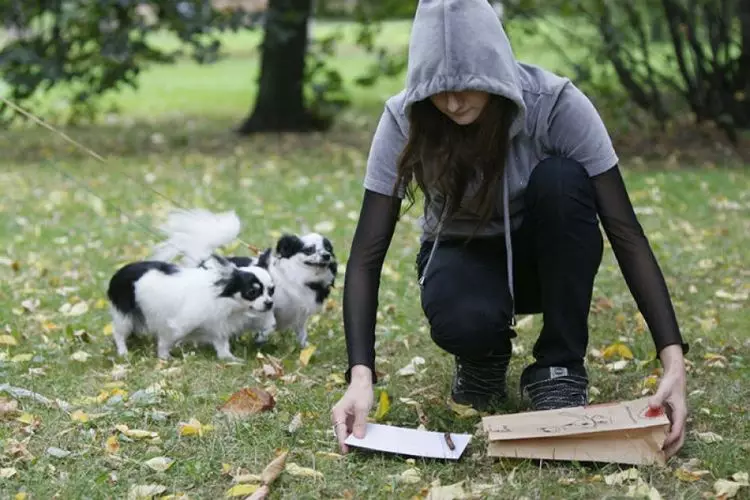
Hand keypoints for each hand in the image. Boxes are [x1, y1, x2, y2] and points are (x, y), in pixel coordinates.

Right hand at [331, 365, 373, 452]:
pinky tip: (364, 437)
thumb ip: (360, 423)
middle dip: (348, 441)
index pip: (339, 431)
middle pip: (341, 433)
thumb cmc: (361, 392)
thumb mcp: (362, 408)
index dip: (343, 442)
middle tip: (357, 450)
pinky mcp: (348, 419)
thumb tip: (358, 437)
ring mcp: (343, 418)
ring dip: (353, 438)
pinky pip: (351, 429)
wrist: (362, 383)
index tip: (346, 451)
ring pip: (346, 432)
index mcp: (338, 413)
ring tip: (362, 445)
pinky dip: (356, 433)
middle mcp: (338, 417)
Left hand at [649, 344, 687, 458]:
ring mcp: (677, 418)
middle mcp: (681, 418)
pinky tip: (656, 440)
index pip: (677, 431)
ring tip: (658, 455)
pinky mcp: (673, 417)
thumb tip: (651, 406)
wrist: (676, 376)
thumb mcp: (664, 389)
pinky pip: (671, 431)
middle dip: (671, 449)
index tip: (660, 446)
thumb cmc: (671, 383)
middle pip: (680, 438)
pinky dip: (666, 438)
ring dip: (669, 446)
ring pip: (677, 437)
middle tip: (660, 458)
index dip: (669, 439)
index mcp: (681, 413)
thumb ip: (658, 398)